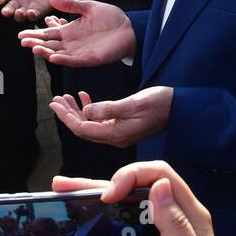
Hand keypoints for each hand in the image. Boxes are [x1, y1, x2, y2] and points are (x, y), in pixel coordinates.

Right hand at [0, 0, 54, 20]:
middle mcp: (17, 1)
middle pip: (8, 8)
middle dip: (6, 11)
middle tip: (6, 12)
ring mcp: (26, 7)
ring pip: (19, 16)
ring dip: (18, 15)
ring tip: (19, 12)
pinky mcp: (37, 11)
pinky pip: (32, 16)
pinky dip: (31, 16)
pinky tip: (31, 12)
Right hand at [17, 0, 134, 65]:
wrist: (129, 28)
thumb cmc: (110, 18)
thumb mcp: (89, 7)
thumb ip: (71, 4)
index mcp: (70, 31)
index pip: (48, 34)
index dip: (35, 34)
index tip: (21, 34)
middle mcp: (71, 43)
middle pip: (49, 45)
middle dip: (35, 43)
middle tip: (22, 41)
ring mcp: (79, 52)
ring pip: (58, 54)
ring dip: (46, 52)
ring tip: (33, 48)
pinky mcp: (89, 59)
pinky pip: (73, 60)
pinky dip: (63, 60)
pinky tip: (53, 57)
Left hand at [49, 87, 171, 147]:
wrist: (179, 108)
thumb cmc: (160, 104)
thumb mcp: (133, 103)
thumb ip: (108, 109)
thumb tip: (86, 112)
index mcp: (116, 135)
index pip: (83, 129)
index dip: (67, 117)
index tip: (56, 104)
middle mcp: (115, 137)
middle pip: (83, 128)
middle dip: (68, 114)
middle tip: (56, 100)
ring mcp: (119, 133)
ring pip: (90, 124)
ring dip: (77, 111)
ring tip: (66, 97)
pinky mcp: (123, 126)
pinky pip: (100, 121)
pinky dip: (90, 110)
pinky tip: (84, 98)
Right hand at [52, 164, 235, 235]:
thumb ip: (175, 224)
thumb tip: (159, 185)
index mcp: (189, 217)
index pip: (160, 177)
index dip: (131, 176)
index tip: (109, 194)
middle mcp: (172, 224)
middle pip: (133, 195)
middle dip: (99, 189)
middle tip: (67, 187)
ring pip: (119, 225)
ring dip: (92, 225)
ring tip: (64, 212)